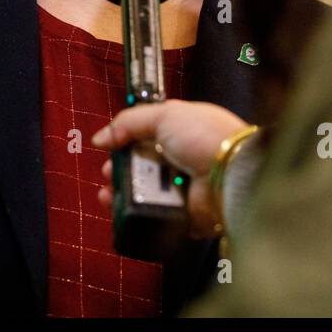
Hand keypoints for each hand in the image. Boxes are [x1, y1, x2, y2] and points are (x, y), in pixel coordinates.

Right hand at [91, 99, 249, 238]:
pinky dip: (136, 214)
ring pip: (143, 193)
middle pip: (141, 166)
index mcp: (180, 132)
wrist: (230, 173)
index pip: (146, 136)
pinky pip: (153, 216)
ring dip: (122, 194)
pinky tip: (120, 211)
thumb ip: (128, 123)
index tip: (109, 148)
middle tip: (107, 174)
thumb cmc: (204, 137)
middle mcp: (181, 160)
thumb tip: (101, 138)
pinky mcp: (182, 215)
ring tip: (107, 195)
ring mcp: (182, 189)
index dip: (125, 142)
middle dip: (119, 170)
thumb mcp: (164, 115)